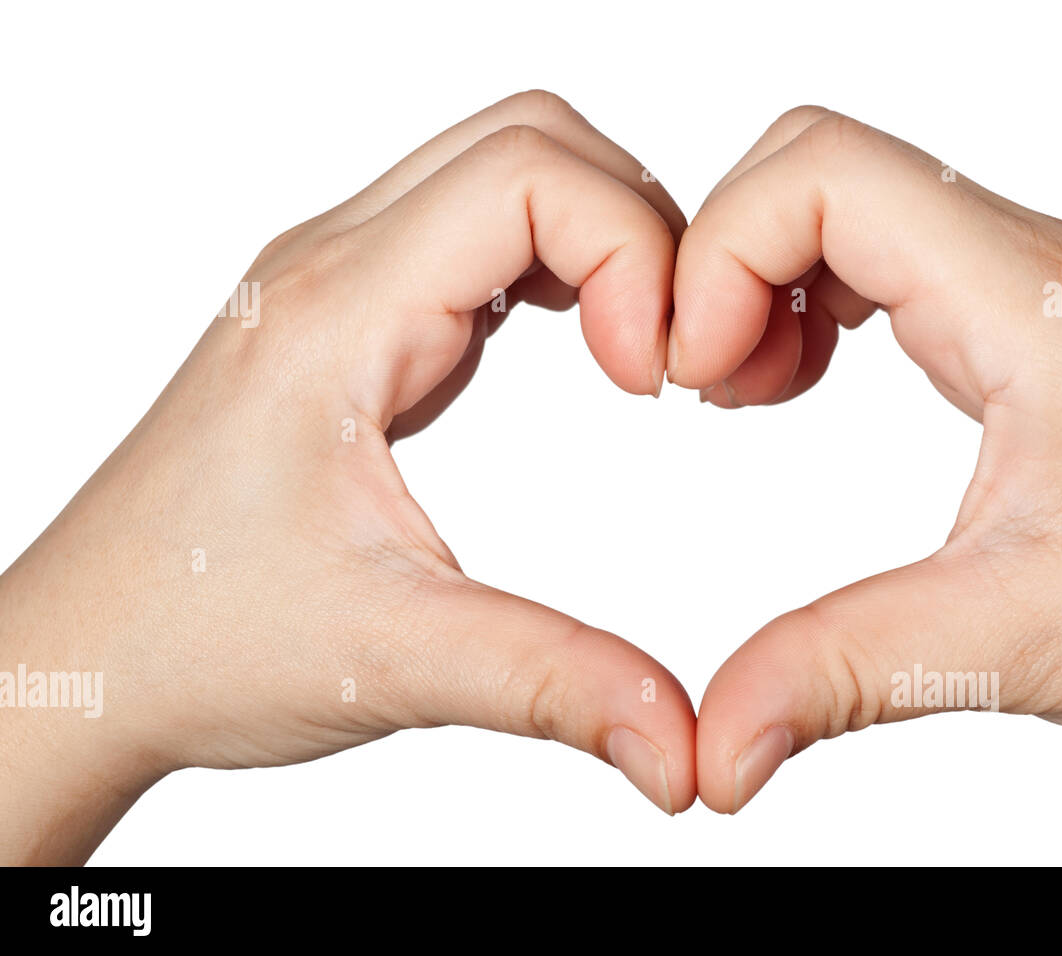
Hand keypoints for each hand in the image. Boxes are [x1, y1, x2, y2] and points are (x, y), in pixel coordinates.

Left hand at [0, 91, 696, 863]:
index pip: (530, 176)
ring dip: (601, 240)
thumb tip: (680, 742)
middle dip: (638, 229)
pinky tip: (584, 347)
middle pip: (531, 142)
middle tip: (670, 356)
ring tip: (639, 354)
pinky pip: (477, 231)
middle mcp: (330, 267)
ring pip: (506, 171)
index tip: (660, 375)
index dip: (636, 253)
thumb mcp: (392, 662)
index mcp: (337, 316)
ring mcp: (337, 282)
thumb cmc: (193, 639)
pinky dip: (559, 265)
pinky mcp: (353, 316)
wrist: (89, 655)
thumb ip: (554, 685)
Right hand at [671, 107, 1061, 811]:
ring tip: (743, 394)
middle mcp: (1022, 265)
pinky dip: (806, 307)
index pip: (822, 175)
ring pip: (843, 206)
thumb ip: (843, 674)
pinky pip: (879, 261)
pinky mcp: (1015, 327)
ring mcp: (1019, 288)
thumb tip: (714, 741)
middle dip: (723, 260)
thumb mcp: (1017, 636)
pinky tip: (801, 387)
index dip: (719, 255)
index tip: (689, 375)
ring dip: (761, 283)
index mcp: (1024, 302)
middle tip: (703, 383)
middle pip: (815, 166)